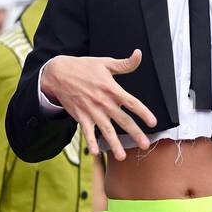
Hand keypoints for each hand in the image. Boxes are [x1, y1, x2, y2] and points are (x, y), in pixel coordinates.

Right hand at [41, 51, 157, 161]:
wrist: (59, 73)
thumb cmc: (83, 68)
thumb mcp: (105, 63)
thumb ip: (124, 64)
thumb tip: (139, 54)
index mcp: (112, 89)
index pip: (132, 103)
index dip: (143, 112)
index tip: (153, 122)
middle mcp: (103, 102)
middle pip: (123, 121)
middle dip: (135, 134)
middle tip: (145, 146)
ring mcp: (92, 111)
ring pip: (106, 130)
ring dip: (114, 144)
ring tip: (122, 157)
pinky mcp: (81, 117)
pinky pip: (87, 132)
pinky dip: (90, 142)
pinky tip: (95, 152)